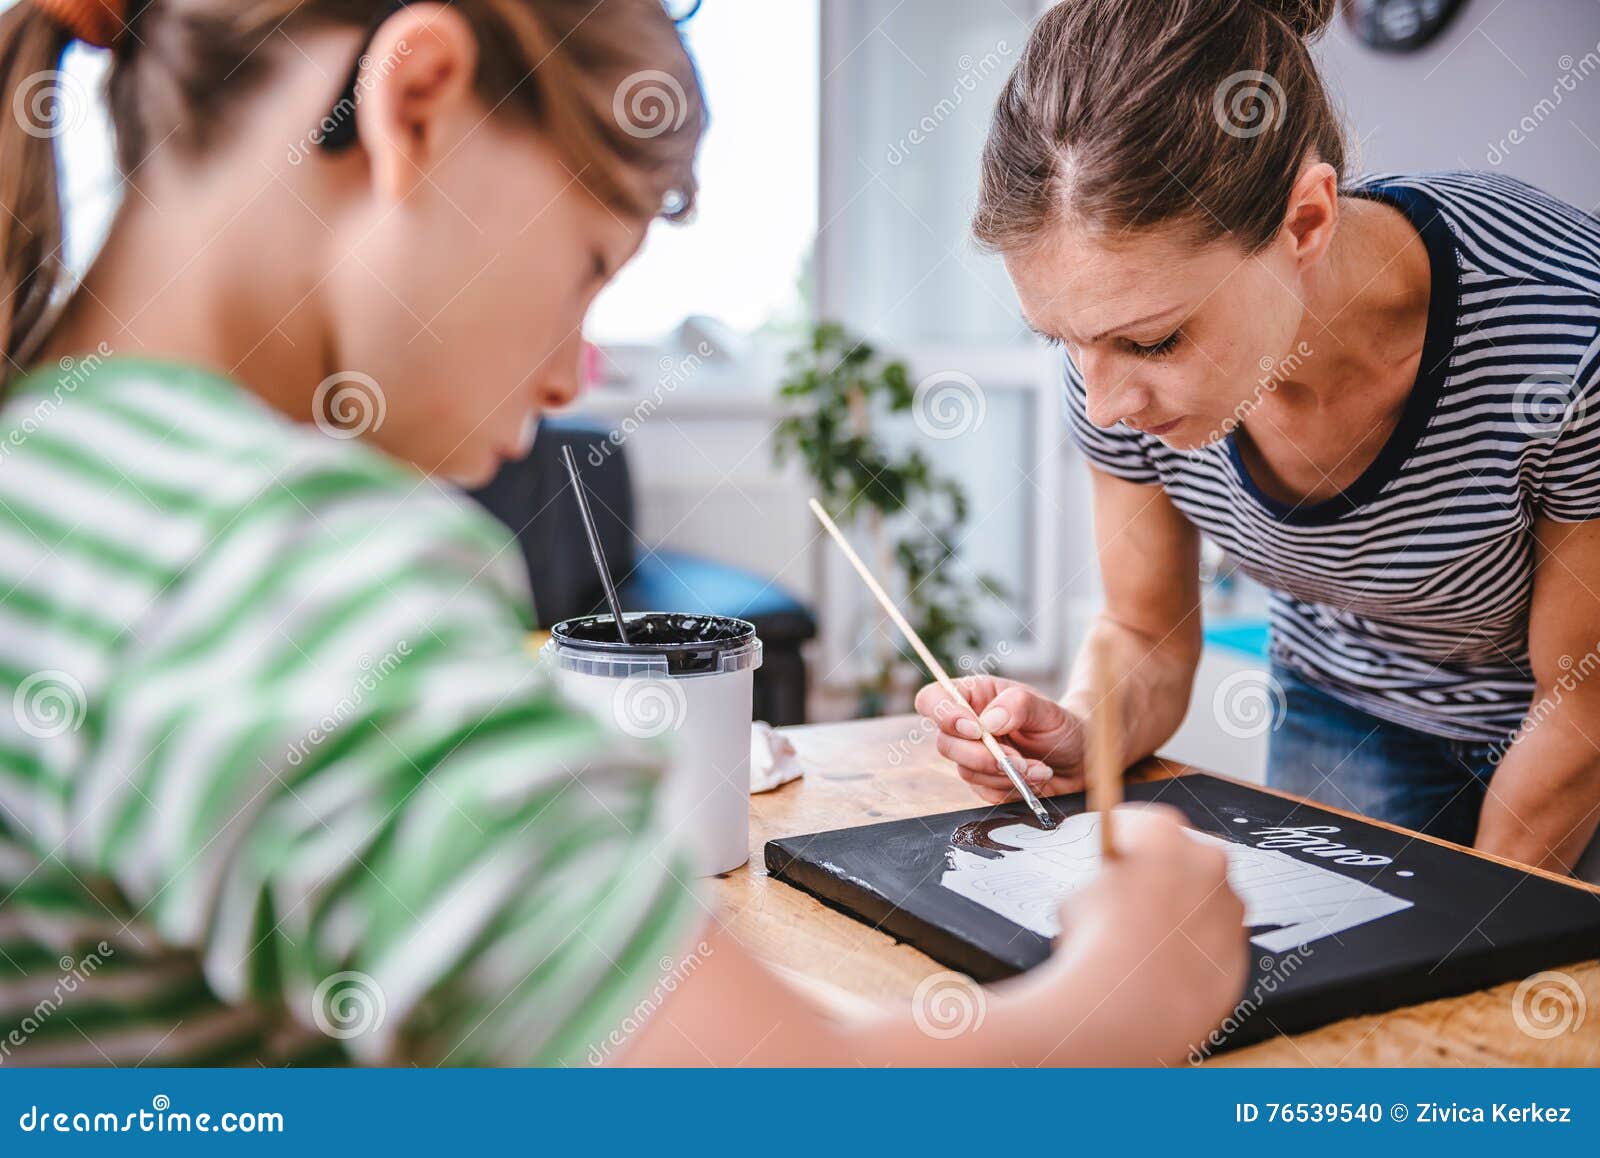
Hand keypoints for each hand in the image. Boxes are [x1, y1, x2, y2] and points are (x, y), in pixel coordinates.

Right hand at [913, 675, 1084, 800]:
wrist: (1081, 760)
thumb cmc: (1062, 727)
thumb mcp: (1047, 710)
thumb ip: (1018, 706)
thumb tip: (987, 722)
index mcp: (976, 696)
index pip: (933, 699)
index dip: (942, 714)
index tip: (974, 729)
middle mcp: (969, 726)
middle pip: (945, 743)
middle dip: (981, 755)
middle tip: (1015, 758)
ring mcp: (974, 756)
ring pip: (965, 771)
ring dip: (1003, 774)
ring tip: (1037, 768)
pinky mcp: (985, 783)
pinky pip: (984, 793)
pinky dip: (1012, 788)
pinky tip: (1036, 778)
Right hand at [1016, 805, 1247, 1063]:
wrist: (1127, 1003)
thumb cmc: (1096, 942)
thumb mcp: (1078, 898)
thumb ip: (1102, 887)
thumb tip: (1104, 897)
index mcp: (1162, 833)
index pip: (1144, 823)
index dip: (1124, 840)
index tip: (1115, 854)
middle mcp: (1206, 861)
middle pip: (1185, 859)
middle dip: (1163, 876)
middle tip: (1133, 902)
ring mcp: (1230, 908)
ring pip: (1207, 904)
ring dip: (1184, 917)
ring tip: (1148, 946)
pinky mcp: (1240, 951)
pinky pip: (1216, 946)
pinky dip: (1196, 955)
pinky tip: (1165, 973)